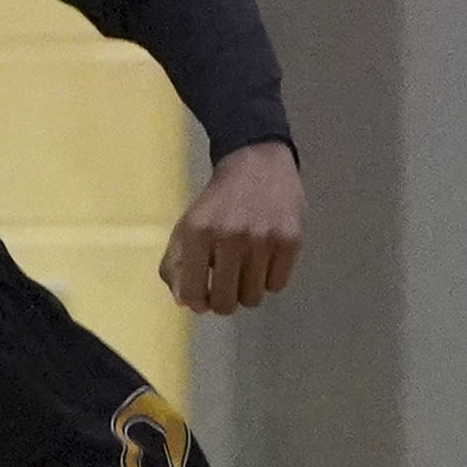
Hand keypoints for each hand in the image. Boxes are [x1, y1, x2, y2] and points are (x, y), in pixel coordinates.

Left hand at [162, 141, 304, 315]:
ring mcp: (263, 239)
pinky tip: (264, 260)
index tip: (202, 299)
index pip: (192, 293)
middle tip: (225, 288)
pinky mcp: (290, 240)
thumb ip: (176, 264)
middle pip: (225, 302)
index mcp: (198, 233)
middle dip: (223, 302)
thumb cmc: (217, 201)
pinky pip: (276, 284)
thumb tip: (184, 302)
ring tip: (245, 270)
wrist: (257, 164)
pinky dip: (269, 279)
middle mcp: (230, 237)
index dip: (196, 302)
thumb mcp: (187, 226)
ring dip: (247, 291)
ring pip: (253, 298)